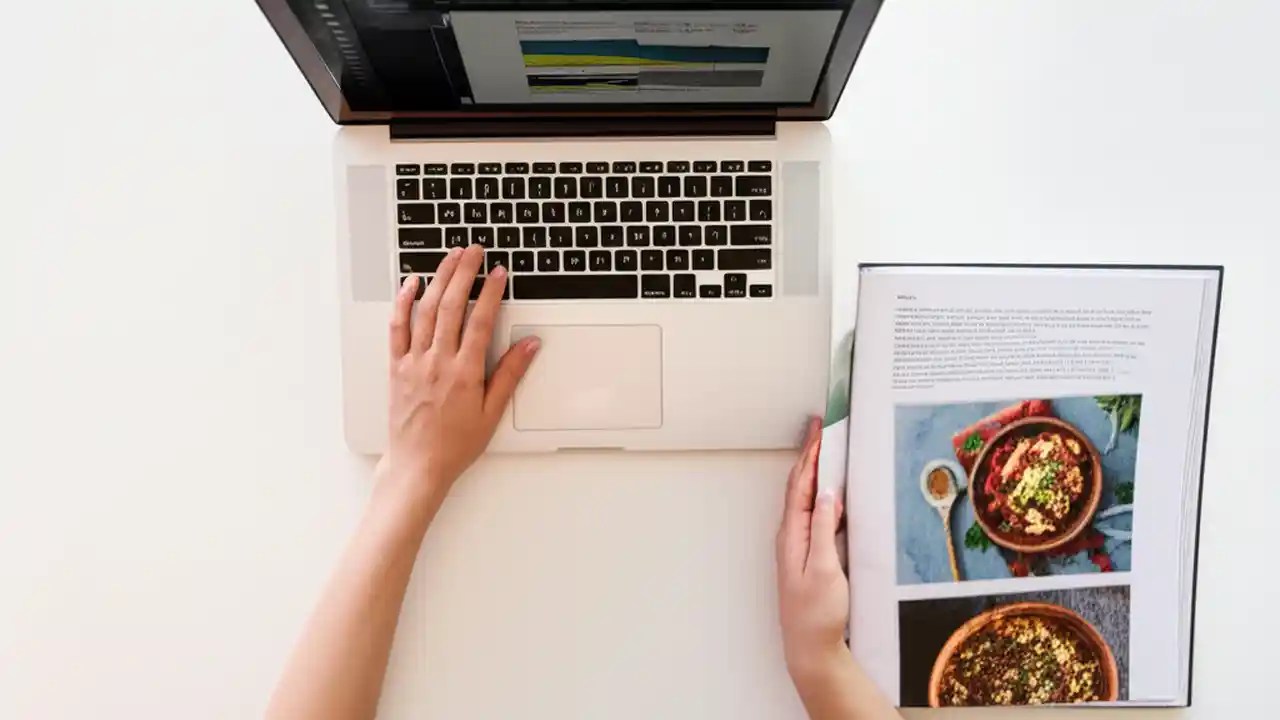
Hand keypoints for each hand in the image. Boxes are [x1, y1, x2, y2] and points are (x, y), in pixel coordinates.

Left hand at [384, 244, 539, 505]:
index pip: (481, 321)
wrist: (418, 465)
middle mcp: (437, 362)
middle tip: (474, 251)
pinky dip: (403, 302)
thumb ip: (511, 374)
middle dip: (464, 272)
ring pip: (425, 310)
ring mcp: (414, 362)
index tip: (500, 273)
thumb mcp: (492, 413)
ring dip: (438, 279)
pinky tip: (411, 284)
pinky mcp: (396, 367)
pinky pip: (397, 327)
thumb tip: (529, 345)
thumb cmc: (455, 444)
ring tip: (450, 258)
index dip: (492, 292)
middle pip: (451, 305)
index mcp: (465, 373)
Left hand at [776, 417, 848, 681]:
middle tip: (824, 428)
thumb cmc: (817, 613)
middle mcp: (791, 535)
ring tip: (829, 449)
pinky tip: (835, 492)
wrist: (812, 647)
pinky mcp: (809, 555)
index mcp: (792, 533)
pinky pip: (814, 514)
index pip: (800, 484)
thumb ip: (824, 527)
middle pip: (800, 486)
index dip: (811, 454)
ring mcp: (799, 545)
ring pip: (807, 498)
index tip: (820, 429)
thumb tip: (827, 492)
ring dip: (817, 473)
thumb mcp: (825, 567)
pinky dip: (823, 495)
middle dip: (812, 455)